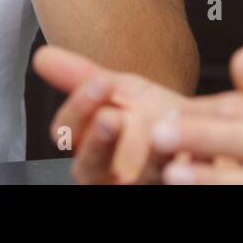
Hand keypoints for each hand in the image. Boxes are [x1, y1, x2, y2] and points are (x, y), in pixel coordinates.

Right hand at [33, 45, 190, 184]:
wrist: (202, 135)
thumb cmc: (152, 115)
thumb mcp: (120, 91)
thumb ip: (81, 77)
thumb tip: (40, 55)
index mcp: (88, 144)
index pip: (66, 130)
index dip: (79, 107)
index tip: (102, 81)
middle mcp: (104, 172)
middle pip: (87, 166)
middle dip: (98, 141)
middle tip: (112, 117)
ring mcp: (135, 185)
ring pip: (125, 181)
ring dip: (138, 156)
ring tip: (153, 134)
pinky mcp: (163, 187)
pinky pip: (165, 182)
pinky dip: (175, 164)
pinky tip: (187, 144)